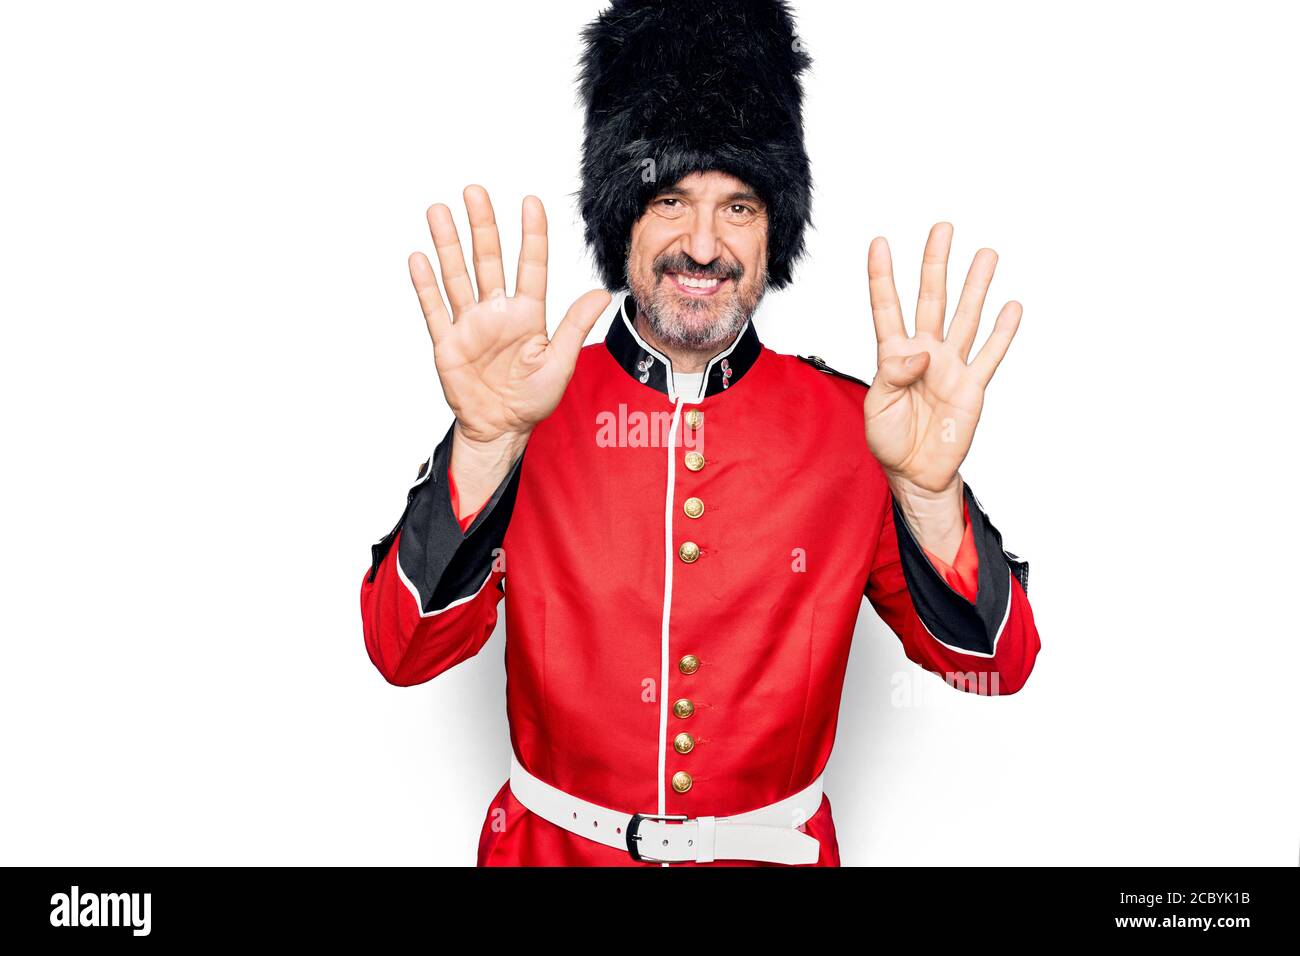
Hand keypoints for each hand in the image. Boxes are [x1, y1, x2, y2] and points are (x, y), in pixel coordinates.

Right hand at [409, 185, 610, 447]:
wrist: (500, 428)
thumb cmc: (533, 399)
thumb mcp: (559, 362)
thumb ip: (575, 326)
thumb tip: (602, 293)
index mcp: (527, 314)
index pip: (531, 265)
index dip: (531, 234)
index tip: (530, 201)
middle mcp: (496, 312)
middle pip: (488, 260)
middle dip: (481, 226)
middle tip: (474, 191)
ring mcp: (470, 325)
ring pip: (457, 276)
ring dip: (448, 244)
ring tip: (439, 211)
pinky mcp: (447, 343)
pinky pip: (435, 309)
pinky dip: (426, 285)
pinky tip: (419, 258)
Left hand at [864, 222, 1021, 495]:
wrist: (916, 473)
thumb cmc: (890, 440)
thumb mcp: (877, 407)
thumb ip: (893, 375)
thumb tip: (921, 352)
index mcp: (893, 355)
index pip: (886, 307)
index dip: (882, 277)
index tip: (879, 242)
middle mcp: (924, 353)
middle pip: (931, 300)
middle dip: (936, 264)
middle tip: (943, 229)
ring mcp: (950, 367)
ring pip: (965, 317)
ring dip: (975, 286)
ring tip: (986, 254)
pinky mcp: (972, 387)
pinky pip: (990, 355)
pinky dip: (1003, 333)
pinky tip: (1011, 307)